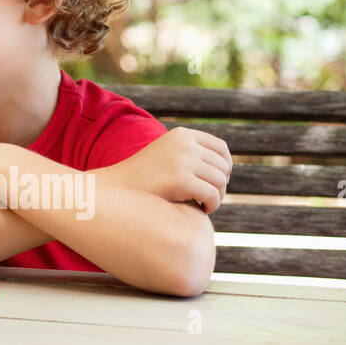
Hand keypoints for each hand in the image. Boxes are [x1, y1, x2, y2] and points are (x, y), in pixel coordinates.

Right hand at [101, 127, 232, 213]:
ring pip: (221, 182)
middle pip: (223, 167)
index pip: (221, 148)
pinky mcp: (181, 179)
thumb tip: (227, 168)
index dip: (225, 167)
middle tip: (206, 198)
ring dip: (216, 197)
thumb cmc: (144, 179)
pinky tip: (200, 210)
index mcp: (181, 134)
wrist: (117, 189)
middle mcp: (184, 143)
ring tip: (202, 204)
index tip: (216, 182)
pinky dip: (211, 206)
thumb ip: (192, 155)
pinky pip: (213, 195)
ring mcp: (183, 160)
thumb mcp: (167, 157)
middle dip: (220, 185)